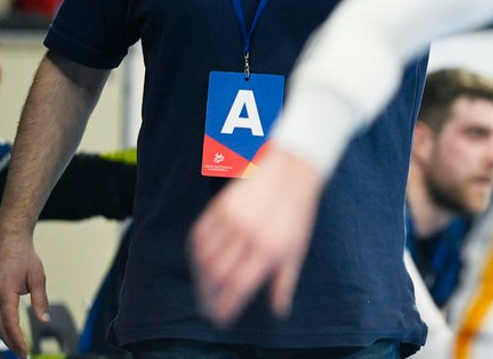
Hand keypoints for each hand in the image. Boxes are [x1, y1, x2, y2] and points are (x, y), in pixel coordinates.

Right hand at [0, 229, 48, 357]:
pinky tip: (6, 330)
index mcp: (5, 293)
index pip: (10, 325)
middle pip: (0, 328)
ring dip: (3, 337)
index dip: (17, 341)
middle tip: (22, 355)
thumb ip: (40, 300)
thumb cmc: (24, 256)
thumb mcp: (37, 277)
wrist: (8, 238)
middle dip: (10, 344)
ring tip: (15, 347)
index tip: (25, 353)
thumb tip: (44, 320)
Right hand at [189, 148, 324, 325]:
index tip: (221, 320)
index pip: (239, 285)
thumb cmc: (295, 215)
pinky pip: (199, 235)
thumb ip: (284, 283)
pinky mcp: (220, 206)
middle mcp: (247, 235)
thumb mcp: (296, 251)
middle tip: (208, 310)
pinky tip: (199, 265)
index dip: (226, 306)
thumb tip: (278, 312)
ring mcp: (231, 219)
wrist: (289, 172)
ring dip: (199, 279)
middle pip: (216, 275)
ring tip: (203, 291)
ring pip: (203, 257)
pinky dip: (196, 255)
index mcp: (268, 249)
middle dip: (208, 298)